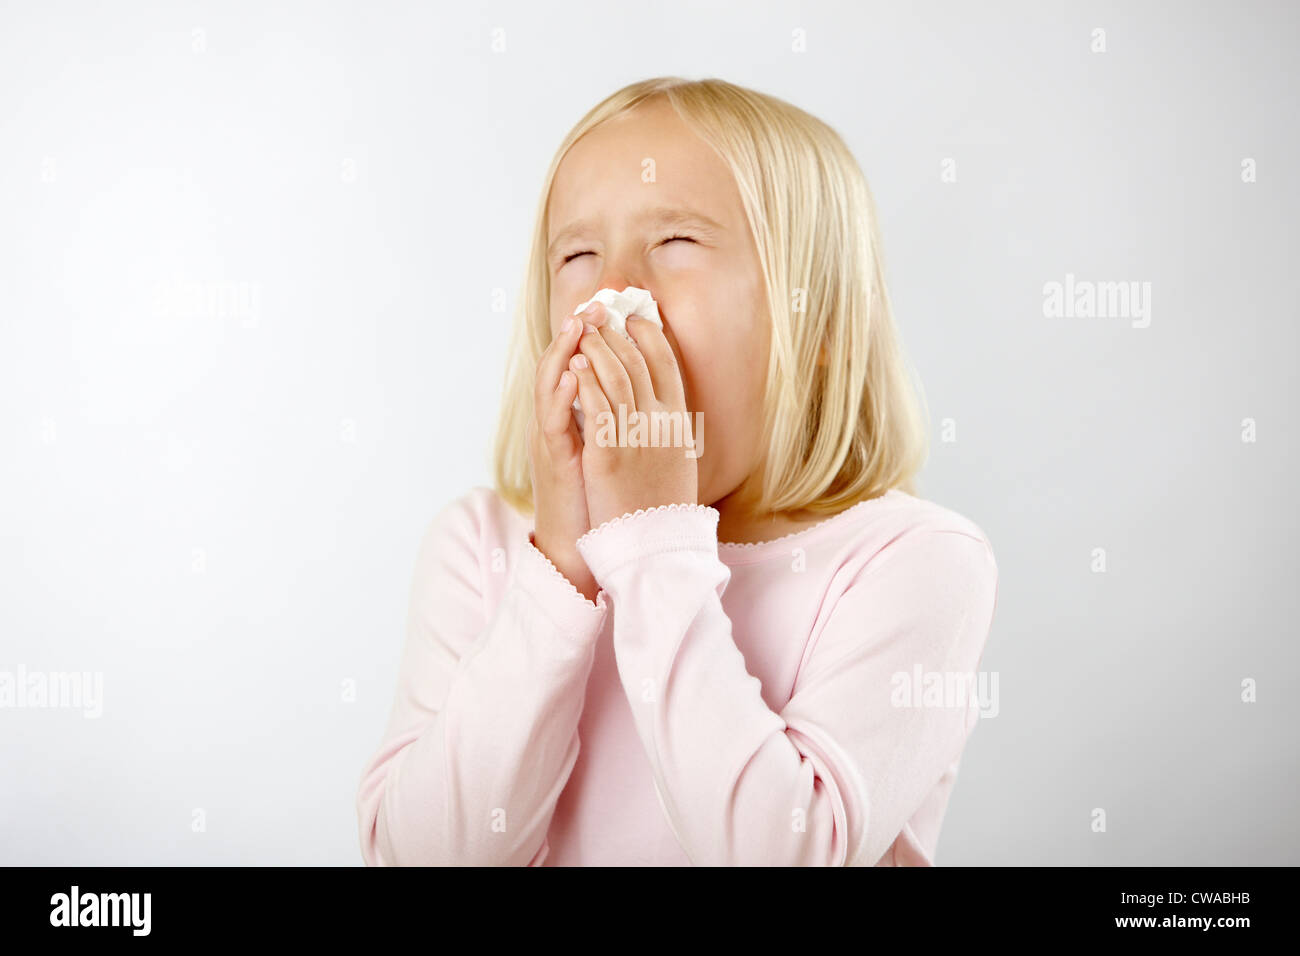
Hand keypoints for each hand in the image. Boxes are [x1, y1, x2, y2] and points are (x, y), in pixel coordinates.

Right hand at [527, 308, 600, 601]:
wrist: (580, 545)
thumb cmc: (602, 499)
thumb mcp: (616, 451)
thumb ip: (623, 422)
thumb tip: (650, 399)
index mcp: (577, 416)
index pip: (582, 365)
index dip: (594, 336)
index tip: (613, 310)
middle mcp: (559, 421)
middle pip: (563, 364)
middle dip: (578, 333)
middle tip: (594, 305)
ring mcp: (551, 437)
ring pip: (550, 384)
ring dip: (564, 353)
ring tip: (578, 325)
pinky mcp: (551, 457)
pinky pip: (552, 420)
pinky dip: (562, 394)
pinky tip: (574, 374)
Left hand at [567, 308, 697, 528]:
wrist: (656, 547)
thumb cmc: (664, 506)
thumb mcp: (678, 460)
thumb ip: (670, 430)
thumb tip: (666, 408)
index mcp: (679, 422)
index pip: (666, 363)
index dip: (647, 334)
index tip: (632, 318)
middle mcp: (661, 423)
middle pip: (636, 361)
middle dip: (614, 332)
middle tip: (597, 316)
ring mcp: (636, 437)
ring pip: (614, 376)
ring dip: (594, 348)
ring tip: (580, 333)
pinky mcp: (609, 454)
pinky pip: (594, 406)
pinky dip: (584, 381)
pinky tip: (572, 368)